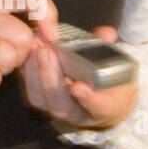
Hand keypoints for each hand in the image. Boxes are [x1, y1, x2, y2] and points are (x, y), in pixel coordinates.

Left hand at [19, 26, 138, 129]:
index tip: (79, 86)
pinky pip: (32, 90)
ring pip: (42, 99)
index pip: (99, 107)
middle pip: (61, 105)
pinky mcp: (42, 100)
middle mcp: (79, 114)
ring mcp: (58, 109)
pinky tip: (28, 50)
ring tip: (36, 47)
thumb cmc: (111, 82)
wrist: (103, 97)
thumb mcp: (119, 65)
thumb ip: (111, 49)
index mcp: (106, 108)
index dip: (89, 98)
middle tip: (47, 52)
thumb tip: (106, 34)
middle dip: (52, 78)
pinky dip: (28, 70)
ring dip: (35, 72)